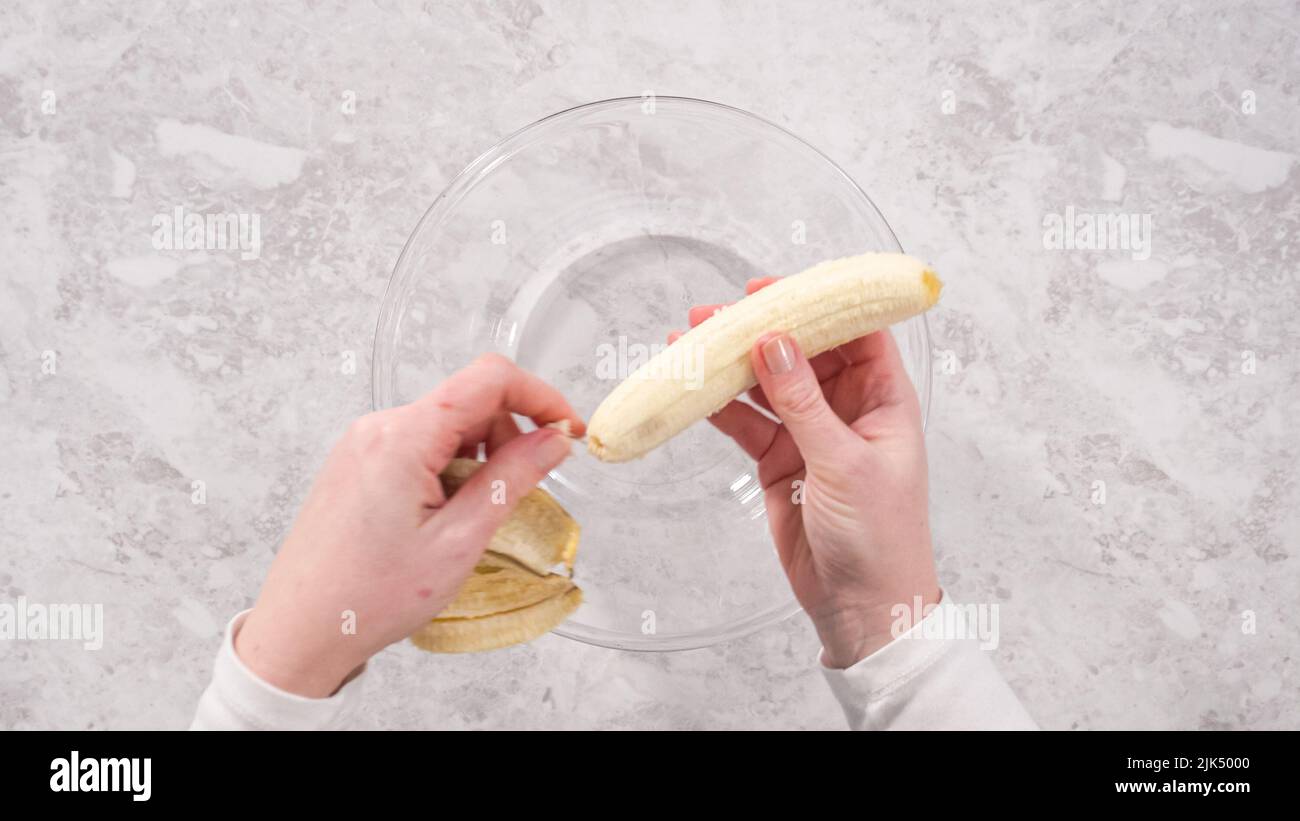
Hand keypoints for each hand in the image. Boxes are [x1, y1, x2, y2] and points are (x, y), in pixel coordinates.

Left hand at [234, 354, 584, 696]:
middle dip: (511, 436)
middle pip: (469, 401)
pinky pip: (420, 445)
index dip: (540, 396)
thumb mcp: (459, 541)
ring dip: (480, 457)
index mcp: (403, 437)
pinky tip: (448, 516)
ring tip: (476, 516)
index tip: (567, 430)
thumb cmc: (370, 597)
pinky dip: (451, 468)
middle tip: (524, 490)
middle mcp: (379, 427)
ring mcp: (363, 443)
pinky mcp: (357, 463)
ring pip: (447, 425)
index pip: (489, 378)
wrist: (300, 632)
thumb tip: (553, 440)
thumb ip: (512, 479)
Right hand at [679, 278, 940, 667]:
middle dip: (760, 328)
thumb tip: (773, 341)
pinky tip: (692, 387)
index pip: (855, 331)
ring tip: (689, 340)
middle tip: (713, 313)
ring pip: (767, 383)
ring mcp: (810, 433)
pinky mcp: (780, 460)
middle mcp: (847, 408)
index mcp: (884, 399)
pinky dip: (719, 405)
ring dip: (731, 363)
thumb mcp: (844, 463)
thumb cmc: (880, 537)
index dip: (816, 304)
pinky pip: (746, 421)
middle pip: (802, 350)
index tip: (771, 289)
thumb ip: (804, 401)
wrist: (862, 608)